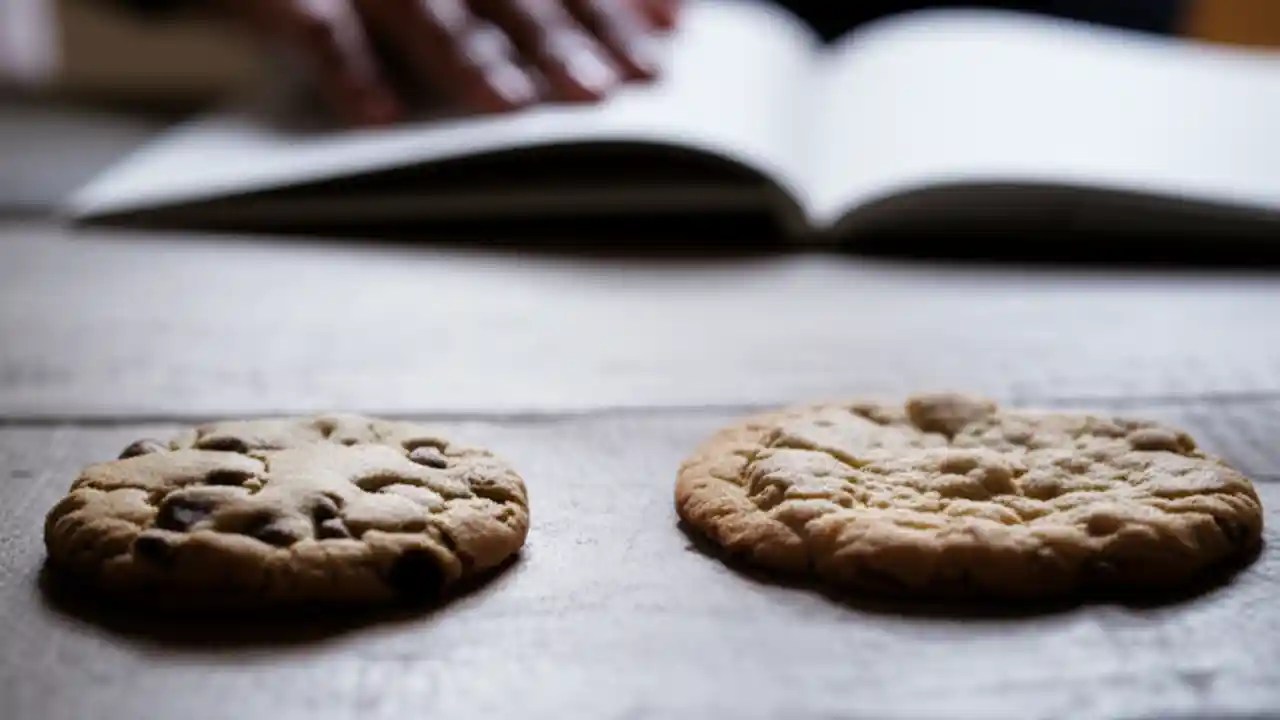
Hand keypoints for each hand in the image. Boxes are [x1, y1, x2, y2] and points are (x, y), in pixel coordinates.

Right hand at [217, 0, 679, 124]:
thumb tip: (665, 14)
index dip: (611, 9)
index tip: (661, 55)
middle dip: (557, 38)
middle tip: (601, 95)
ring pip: (421, 5)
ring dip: (466, 55)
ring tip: (509, 109)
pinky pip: (314, 27)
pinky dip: (347, 69)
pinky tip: (379, 119)